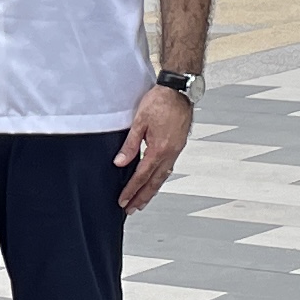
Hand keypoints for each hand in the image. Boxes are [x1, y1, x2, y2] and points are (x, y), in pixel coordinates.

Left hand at [113, 83, 191, 210]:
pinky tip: (155, 181)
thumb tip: (120, 163)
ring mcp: (176, 150)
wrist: (178, 91)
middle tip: (131, 208)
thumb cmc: (160, 101)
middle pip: (154, 182)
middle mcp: (170, 153)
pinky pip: (168, 168)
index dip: (132, 190)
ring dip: (151, 190)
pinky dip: (160, 178)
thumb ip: (130, 145)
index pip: (142, 175)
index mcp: (159, 149)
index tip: (123, 200)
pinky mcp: (178, 145)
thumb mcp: (139, 122)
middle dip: (142, 197)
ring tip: (142, 200)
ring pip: (163, 176)